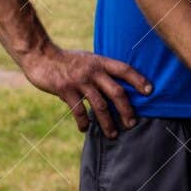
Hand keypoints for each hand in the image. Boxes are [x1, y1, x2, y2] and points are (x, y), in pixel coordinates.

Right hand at [22, 46, 150, 137]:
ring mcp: (79, 81)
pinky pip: (78, 111)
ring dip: (107, 123)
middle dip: (126, 110)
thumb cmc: (67, 59)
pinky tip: (85, 129)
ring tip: (113, 134)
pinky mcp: (65, 90)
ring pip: (99, 106)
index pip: (125, 70)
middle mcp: (93, 71)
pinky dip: (83, 122)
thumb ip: (102, 70)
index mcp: (101, 62)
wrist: (40, 55)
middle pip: (117, 92)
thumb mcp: (88, 59)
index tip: (150, 91)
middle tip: (132, 123)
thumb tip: (119, 85)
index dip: (139, 80)